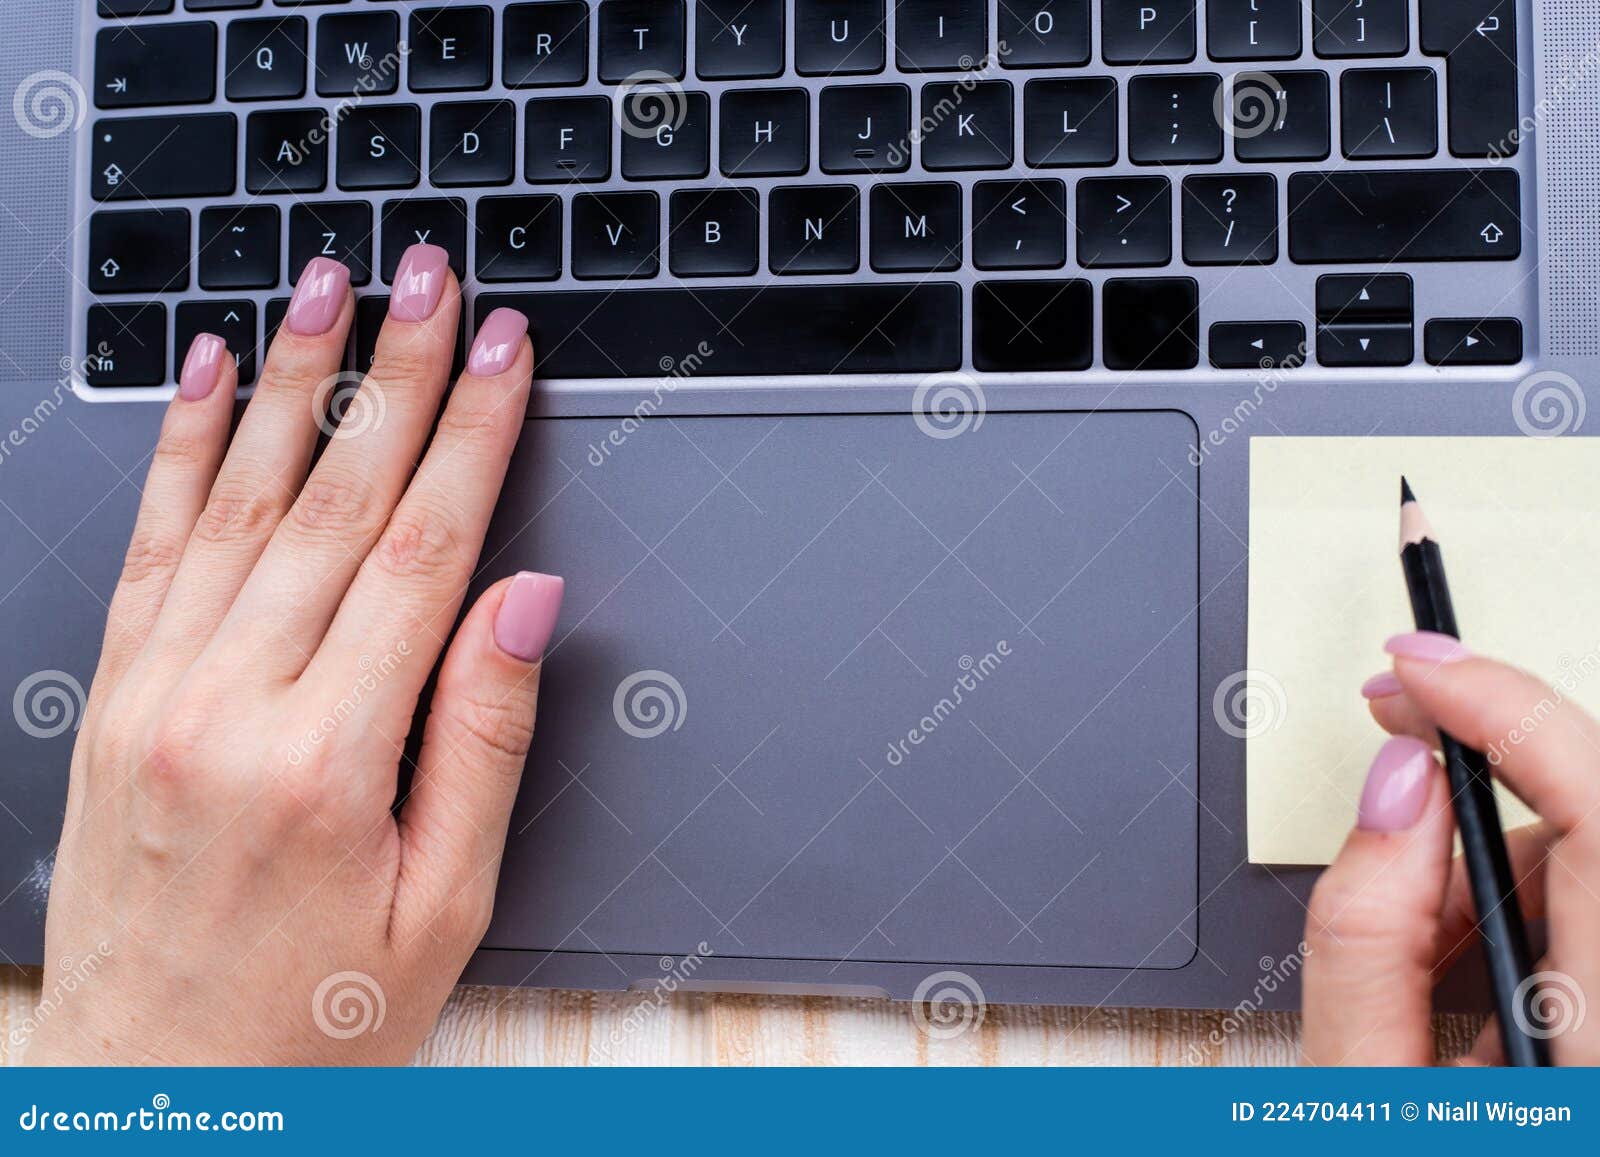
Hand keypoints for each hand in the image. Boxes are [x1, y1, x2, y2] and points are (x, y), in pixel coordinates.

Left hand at [27, 247, 562, 1063]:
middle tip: (434, 280)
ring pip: (238, 501)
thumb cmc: (314, 1015)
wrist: (157, 1086)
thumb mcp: (443, 905)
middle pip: (335, 502)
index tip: (505, 353)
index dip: (474, 437)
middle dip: (396, 376)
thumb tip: (524, 602)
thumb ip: (485, 736)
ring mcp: (157, 693)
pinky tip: (211, 380)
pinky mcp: (116, 695)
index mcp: (329, 762)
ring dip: (293, 383)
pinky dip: (183, 451)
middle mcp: (228, 708)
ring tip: (330, 289)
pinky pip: (151, 546)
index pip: (421, 554)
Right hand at [1302, 631, 1599, 1064]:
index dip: (1511, 713)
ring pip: (1583, 863)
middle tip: (1393, 740)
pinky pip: (1583, 910)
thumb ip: (1366, 938)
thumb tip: (1394, 785)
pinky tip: (1465, 980)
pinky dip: (1513, 912)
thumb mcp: (1361, 1092)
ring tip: (1420, 964)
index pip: (1599, 815)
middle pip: (1587, 826)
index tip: (1422, 672)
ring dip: (1487, 873)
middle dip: (1475, 790)